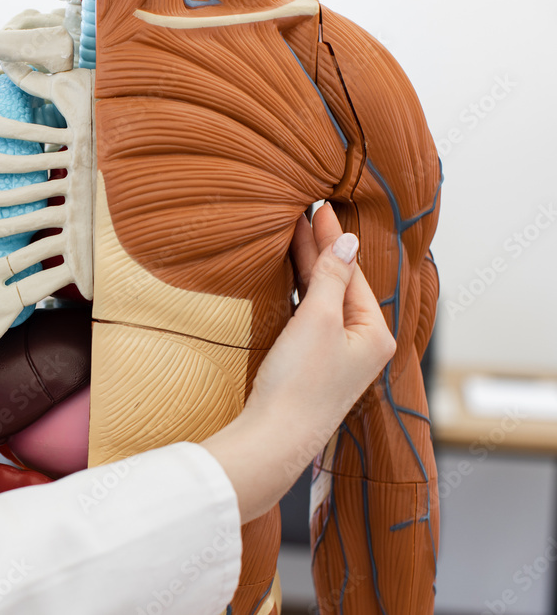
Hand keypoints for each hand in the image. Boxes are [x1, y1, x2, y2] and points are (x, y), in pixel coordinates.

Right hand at [201, 203, 395, 522]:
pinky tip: (290, 281)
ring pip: (325, 303)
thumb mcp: (318, 320)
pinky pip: (311, 320)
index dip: (333, 240)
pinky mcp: (314, 368)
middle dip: (321, 252)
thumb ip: (332, 277)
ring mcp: (338, 359)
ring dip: (309, 272)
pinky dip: (301, 297)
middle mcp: (362, 346)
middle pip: (340, 287)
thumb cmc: (299, 383)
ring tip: (294, 239)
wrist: (273, 438)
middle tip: (302, 217)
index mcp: (374, 334)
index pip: (353, 273)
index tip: (318, 209)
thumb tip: (347, 242)